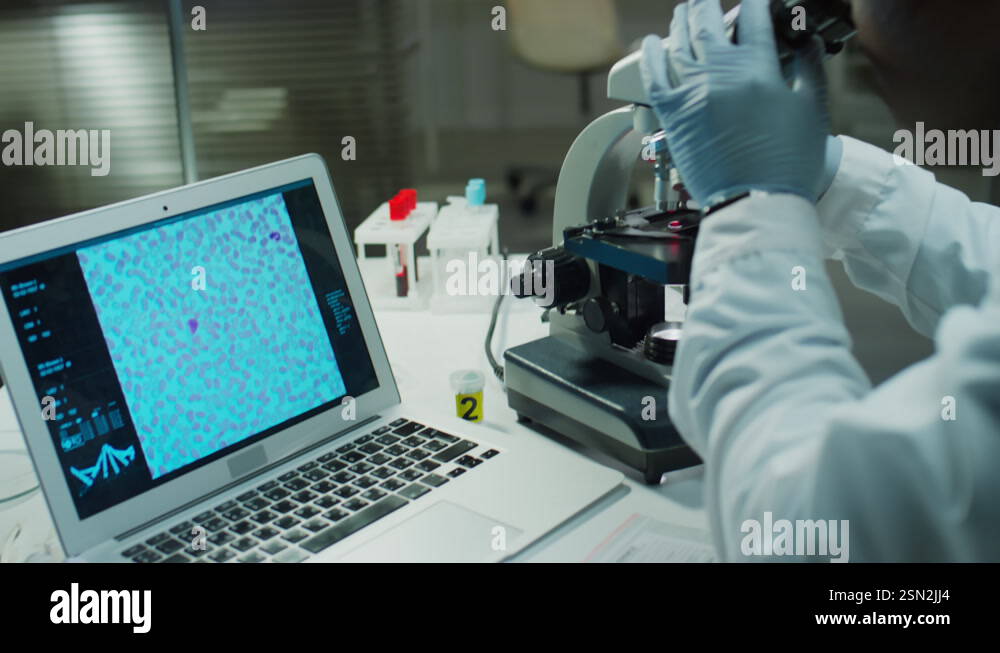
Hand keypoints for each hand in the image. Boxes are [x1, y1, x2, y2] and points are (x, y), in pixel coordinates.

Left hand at [640, 0, 830, 208]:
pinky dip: (650, 57)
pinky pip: (653, 77)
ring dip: (680, 23)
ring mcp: (692, 93)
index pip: (753, 18)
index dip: (755, 3)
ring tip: (684, 13)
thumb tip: (806, 38)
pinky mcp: (672, 116)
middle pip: (707, 23)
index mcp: (758, 68)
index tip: (756, 1)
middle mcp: (720, 74)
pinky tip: (651, 45)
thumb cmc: (788, 161)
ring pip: (678, 44)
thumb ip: (809, 67)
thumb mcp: (812, 108)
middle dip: (707, 6)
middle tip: (707, 1)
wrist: (756, 201)